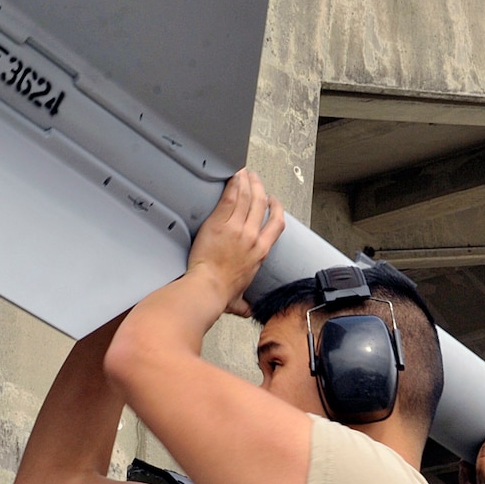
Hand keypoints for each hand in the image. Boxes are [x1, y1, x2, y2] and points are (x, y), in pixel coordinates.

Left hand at [186, 170, 285, 315]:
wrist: (207, 288)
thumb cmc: (220, 294)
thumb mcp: (239, 301)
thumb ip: (244, 304)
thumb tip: (247, 310)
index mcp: (260, 252)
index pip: (276, 223)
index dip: (276, 209)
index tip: (273, 201)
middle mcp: (252, 237)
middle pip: (261, 204)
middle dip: (259, 187)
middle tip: (255, 179)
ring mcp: (236, 228)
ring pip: (247, 197)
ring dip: (247, 182)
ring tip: (244, 172)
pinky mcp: (219, 223)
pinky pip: (230, 198)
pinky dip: (233, 185)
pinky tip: (232, 176)